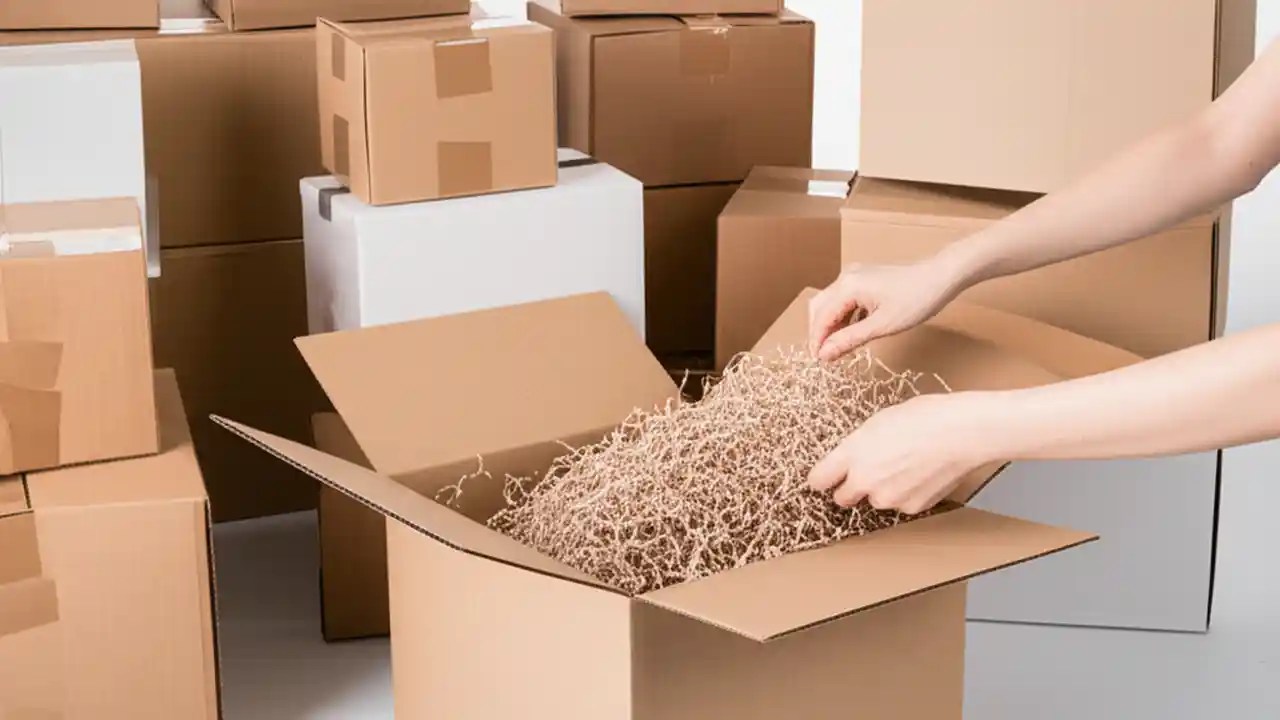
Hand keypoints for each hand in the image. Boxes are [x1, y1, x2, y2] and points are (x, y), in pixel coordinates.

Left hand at [807, 393, 998, 514]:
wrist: (962, 433)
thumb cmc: (924, 417)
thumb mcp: (878, 422)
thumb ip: (858, 445)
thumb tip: (852, 457)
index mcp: (852, 453)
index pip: (818, 480)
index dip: (822, 478)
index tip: (825, 477)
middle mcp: (864, 480)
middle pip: (842, 499)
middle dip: (850, 488)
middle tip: (868, 472)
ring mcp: (888, 498)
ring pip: (875, 501)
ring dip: (883, 490)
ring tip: (905, 466)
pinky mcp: (911, 508)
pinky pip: (901, 505)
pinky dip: (907, 494)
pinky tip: (921, 474)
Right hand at [808, 260, 962, 361]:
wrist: (942, 277)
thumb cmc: (917, 301)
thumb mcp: (882, 326)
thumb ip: (849, 340)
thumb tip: (824, 354)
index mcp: (847, 287)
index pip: (821, 318)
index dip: (817, 341)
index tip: (818, 362)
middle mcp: (846, 277)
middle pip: (819, 308)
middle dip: (819, 332)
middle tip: (826, 356)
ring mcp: (854, 276)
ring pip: (831, 304)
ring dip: (831, 325)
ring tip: (839, 347)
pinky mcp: (863, 279)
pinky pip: (844, 300)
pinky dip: (843, 317)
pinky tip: (852, 332)